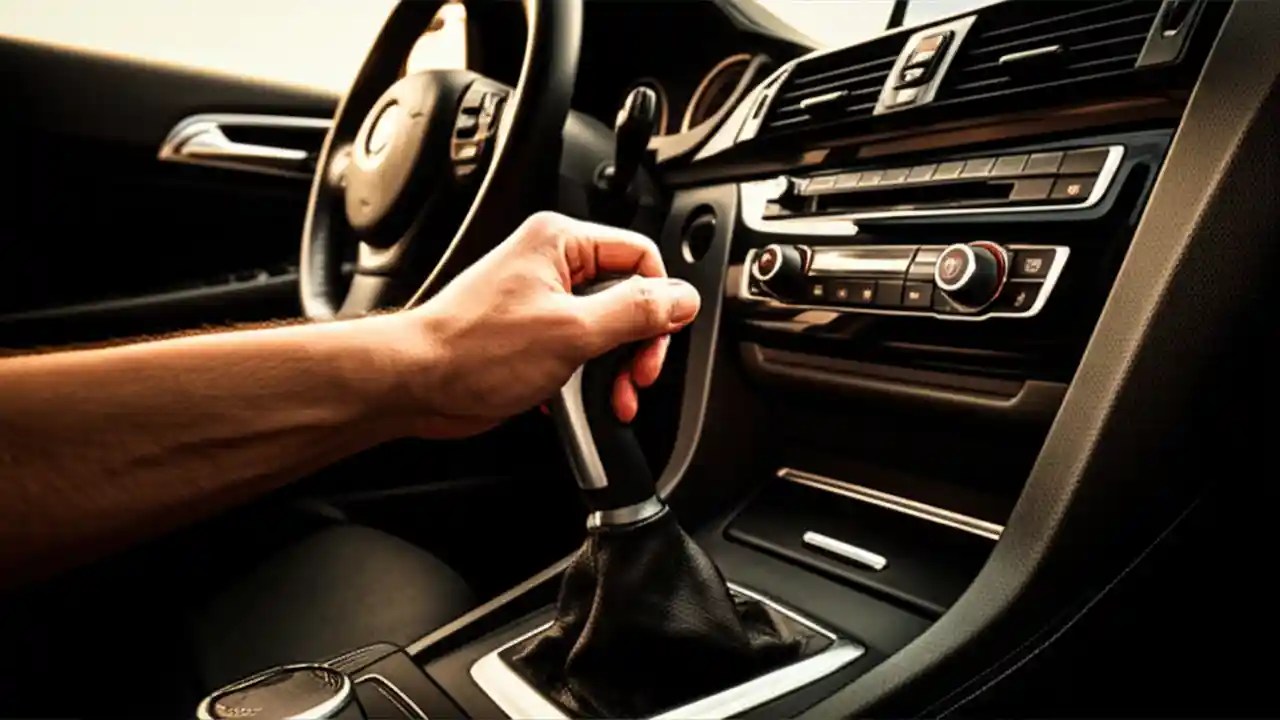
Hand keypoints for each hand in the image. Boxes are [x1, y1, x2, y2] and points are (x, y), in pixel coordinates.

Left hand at [399, 212, 700, 437]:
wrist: (416, 384)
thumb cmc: (472, 350)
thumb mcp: (573, 331)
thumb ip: (636, 312)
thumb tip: (682, 298)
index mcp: (561, 242)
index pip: (641, 256)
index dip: (659, 301)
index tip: (661, 339)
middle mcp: (552, 264)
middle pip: (629, 296)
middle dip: (638, 344)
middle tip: (638, 375)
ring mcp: (542, 301)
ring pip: (608, 330)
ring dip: (616, 370)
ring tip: (614, 399)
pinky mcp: (533, 336)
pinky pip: (582, 352)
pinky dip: (588, 380)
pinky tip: (578, 401)